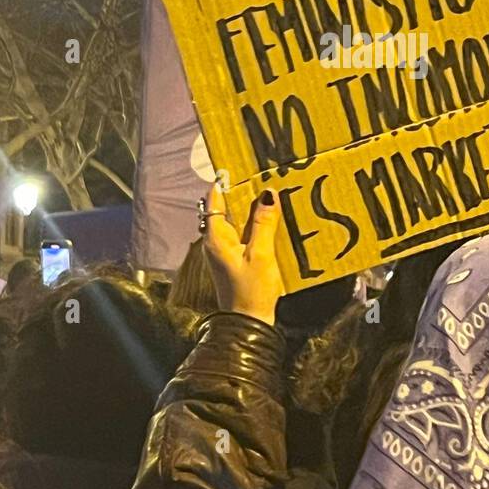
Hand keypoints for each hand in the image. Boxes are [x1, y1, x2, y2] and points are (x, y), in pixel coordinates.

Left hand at [204, 182, 283, 323]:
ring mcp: (224, 250)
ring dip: (252, 209)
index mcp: (216, 237)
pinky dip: (255, 224)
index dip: (226, 180)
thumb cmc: (251, 291)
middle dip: (244, 192)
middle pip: (226, 207)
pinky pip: (244, 233)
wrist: (248, 324)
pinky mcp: (234, 258)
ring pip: (237, 220)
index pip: (215, 199)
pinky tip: (273, 221)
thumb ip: (264, 223)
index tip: (241, 164)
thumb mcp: (261, 255)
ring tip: (272, 194)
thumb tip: (268, 194)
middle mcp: (215, 241)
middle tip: (264, 176)